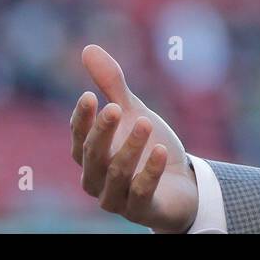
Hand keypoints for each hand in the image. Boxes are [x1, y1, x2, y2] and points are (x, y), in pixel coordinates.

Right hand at [70, 44, 198, 232]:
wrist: (181, 185)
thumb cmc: (149, 147)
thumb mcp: (134, 112)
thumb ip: (112, 85)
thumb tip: (88, 48)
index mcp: (91, 154)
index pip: (78, 136)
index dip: (82, 118)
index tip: (89, 96)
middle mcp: (97, 178)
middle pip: (92, 155)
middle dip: (102, 131)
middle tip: (115, 107)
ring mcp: (117, 198)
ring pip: (116, 173)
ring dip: (130, 147)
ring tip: (146, 122)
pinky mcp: (142, 211)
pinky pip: (141, 193)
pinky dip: (149, 172)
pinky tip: (159, 151)